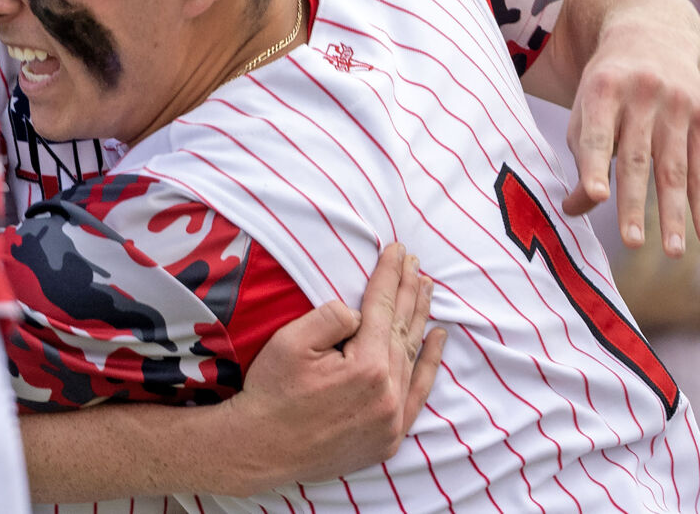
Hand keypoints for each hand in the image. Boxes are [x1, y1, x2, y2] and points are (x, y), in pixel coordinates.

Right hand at [215, 243, 443, 492]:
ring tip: (426, 288)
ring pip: (412, 356)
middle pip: (402, 329)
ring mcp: (392, 420)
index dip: (389, 275)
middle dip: (409, 290)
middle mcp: (388, 394)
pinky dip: (429, 364)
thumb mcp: (291, 342)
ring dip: (419, 319)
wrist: (261, 450)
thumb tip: (360, 313)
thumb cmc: (272, 392)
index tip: (397, 250)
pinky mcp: (389, 437)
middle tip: (414, 262)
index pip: (383, 308)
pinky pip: (418, 393)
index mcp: (366, 367)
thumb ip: (332, 317)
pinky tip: (438, 339)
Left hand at [562, 19, 699, 256]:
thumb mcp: (586, 108)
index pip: (598, 133)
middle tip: (631, 243)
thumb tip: (573, 210)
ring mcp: (678, 105)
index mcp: (603, 89)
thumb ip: (582, 157)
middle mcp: (642, 95)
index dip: (595, 164)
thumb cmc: (607, 87)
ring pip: (673, 168)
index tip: (594, 196)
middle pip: (636, 158)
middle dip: (634, 202)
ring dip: (673, 213)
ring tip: (671, 252)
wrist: (655, 35)